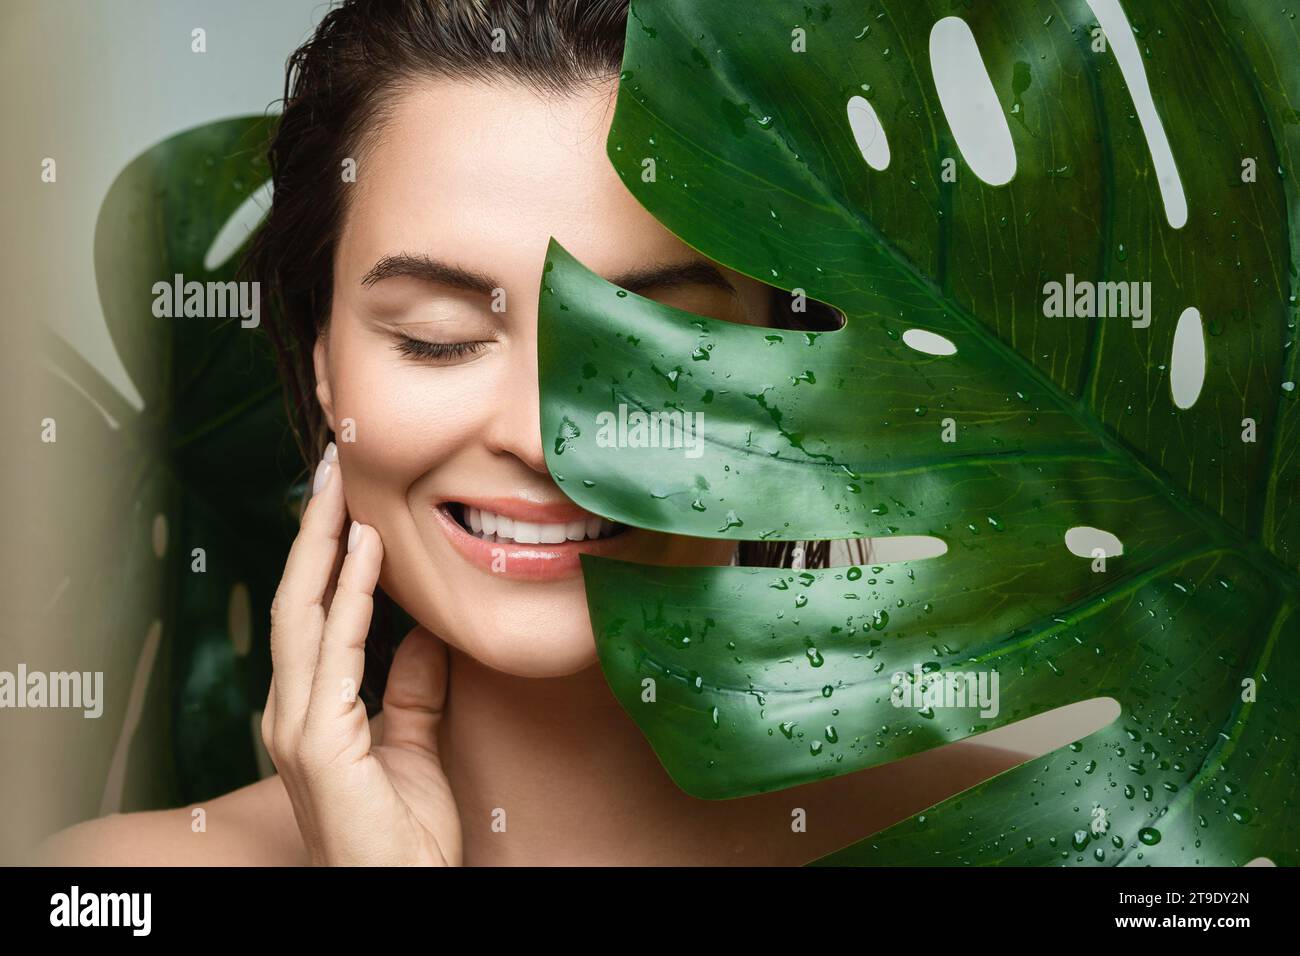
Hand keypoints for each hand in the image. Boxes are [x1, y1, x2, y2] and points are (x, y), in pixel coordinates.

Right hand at [262, 441, 461, 865]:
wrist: (399, 895)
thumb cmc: (405, 835)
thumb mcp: (416, 745)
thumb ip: (413, 690)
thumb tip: (424, 631)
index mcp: (310, 710)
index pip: (311, 613)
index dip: (324, 553)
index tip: (344, 498)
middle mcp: (291, 712)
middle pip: (296, 599)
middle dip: (312, 529)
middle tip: (332, 465)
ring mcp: (296, 727)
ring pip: (304, 613)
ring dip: (324, 545)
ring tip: (342, 487)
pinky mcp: (317, 742)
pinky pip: (333, 652)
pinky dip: (347, 596)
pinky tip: (363, 551)